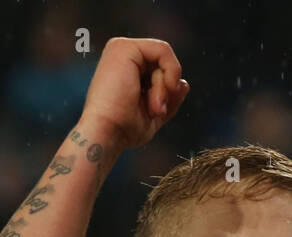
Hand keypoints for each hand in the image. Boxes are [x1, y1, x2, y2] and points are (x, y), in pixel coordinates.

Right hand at [79, 37, 188, 152]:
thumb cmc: (124, 130)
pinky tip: (165, 87)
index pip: (158, 69)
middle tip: (155, 111)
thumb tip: (184, 84)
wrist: (107, 133)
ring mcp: (121, 49)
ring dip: (165, 88)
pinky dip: (171, 71)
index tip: (159, 112)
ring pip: (164, 58)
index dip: (167, 91)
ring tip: (152, 107)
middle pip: (163, 64)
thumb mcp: (154, 115)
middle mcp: (121, 57)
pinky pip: (163, 50)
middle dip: (167, 90)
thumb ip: (169, 98)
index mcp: (124, 71)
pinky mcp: (124, 47)